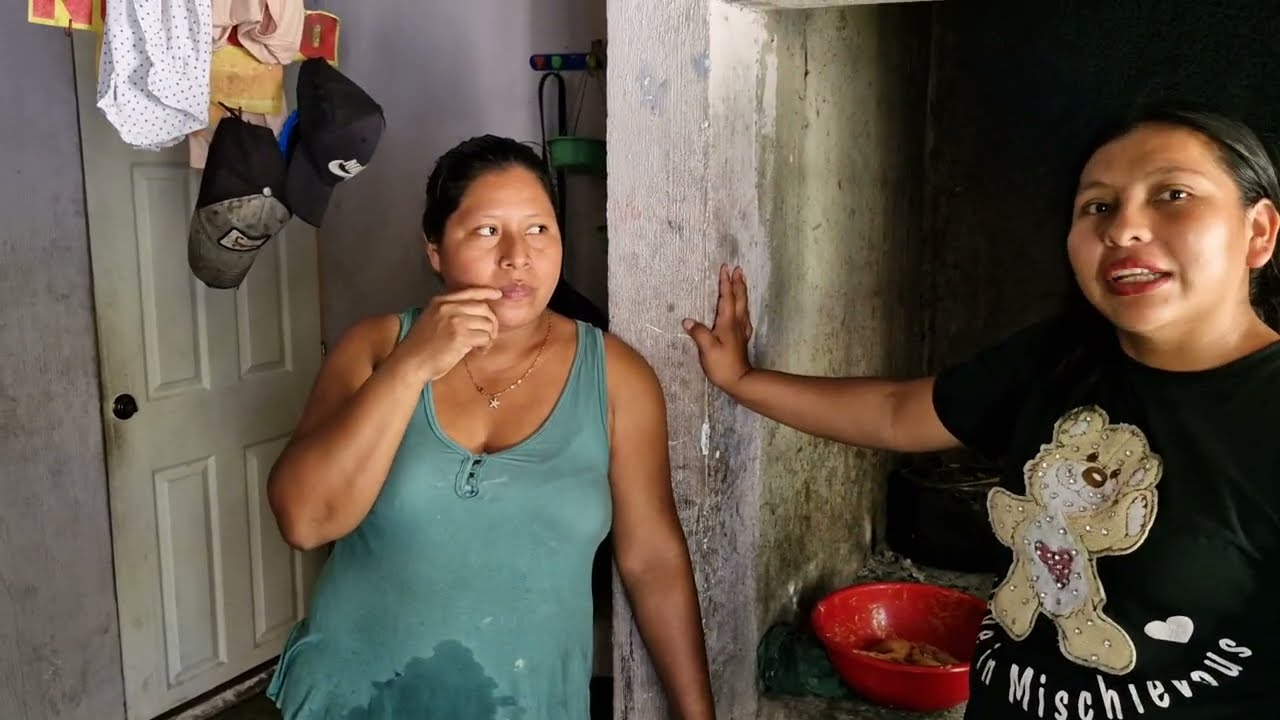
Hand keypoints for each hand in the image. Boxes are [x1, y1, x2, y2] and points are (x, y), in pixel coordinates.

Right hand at [399, 287, 502, 382]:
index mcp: (440, 301)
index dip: (486, 292)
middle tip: (491, 335)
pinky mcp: (460, 337)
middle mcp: (448, 307)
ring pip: (486, 323)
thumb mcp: (431, 320)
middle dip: (492, 321)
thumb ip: (450, 313)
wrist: (410, 363)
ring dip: (490, 336)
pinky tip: (479, 351)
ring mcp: (454, 321)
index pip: (469, 291)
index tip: (498, 295)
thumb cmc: (421, 347)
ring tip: (483, 346)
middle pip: (483, 308)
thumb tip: (477, 316)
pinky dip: (486, 345)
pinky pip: (484, 337)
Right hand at [683, 264, 752, 392]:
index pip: (727, 297)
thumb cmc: (722, 365)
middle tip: (738, 269)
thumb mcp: (707, 348)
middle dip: (738, 283)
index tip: (725, 268)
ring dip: (742, 291)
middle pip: (739, 298)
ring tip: (742, 281)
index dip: (725, 282)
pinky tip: (743, 309)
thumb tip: (687, 320)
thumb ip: (698, 332)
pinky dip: (744, 307)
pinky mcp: (742, 338)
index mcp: (728, 322)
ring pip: (744, 305)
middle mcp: (737, 322)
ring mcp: (741, 330)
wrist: (740, 380)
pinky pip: (745, 316)